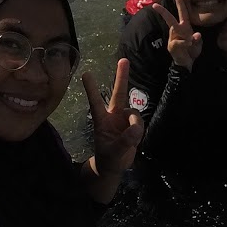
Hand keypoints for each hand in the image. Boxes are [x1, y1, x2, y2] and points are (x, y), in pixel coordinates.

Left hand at [82, 60, 142, 176]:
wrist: (115, 166)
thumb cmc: (108, 158)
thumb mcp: (114, 153)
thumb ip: (124, 141)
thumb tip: (135, 129)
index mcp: (102, 120)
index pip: (95, 102)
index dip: (91, 88)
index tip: (85, 73)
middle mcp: (113, 116)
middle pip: (119, 93)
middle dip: (122, 77)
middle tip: (124, 60)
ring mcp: (124, 120)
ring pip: (134, 114)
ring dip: (135, 125)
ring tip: (130, 140)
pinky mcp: (133, 125)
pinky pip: (140, 123)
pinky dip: (139, 132)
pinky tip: (134, 141)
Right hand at [153, 4, 202, 70]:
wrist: (187, 63)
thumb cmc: (192, 50)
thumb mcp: (198, 44)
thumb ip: (198, 39)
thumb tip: (196, 35)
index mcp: (184, 27)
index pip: (182, 13)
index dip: (180, 3)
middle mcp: (177, 31)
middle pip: (170, 19)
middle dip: (163, 12)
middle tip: (155, 5)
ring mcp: (173, 38)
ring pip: (176, 30)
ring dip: (185, 35)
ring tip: (191, 42)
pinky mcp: (172, 46)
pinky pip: (179, 42)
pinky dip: (185, 43)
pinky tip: (189, 45)